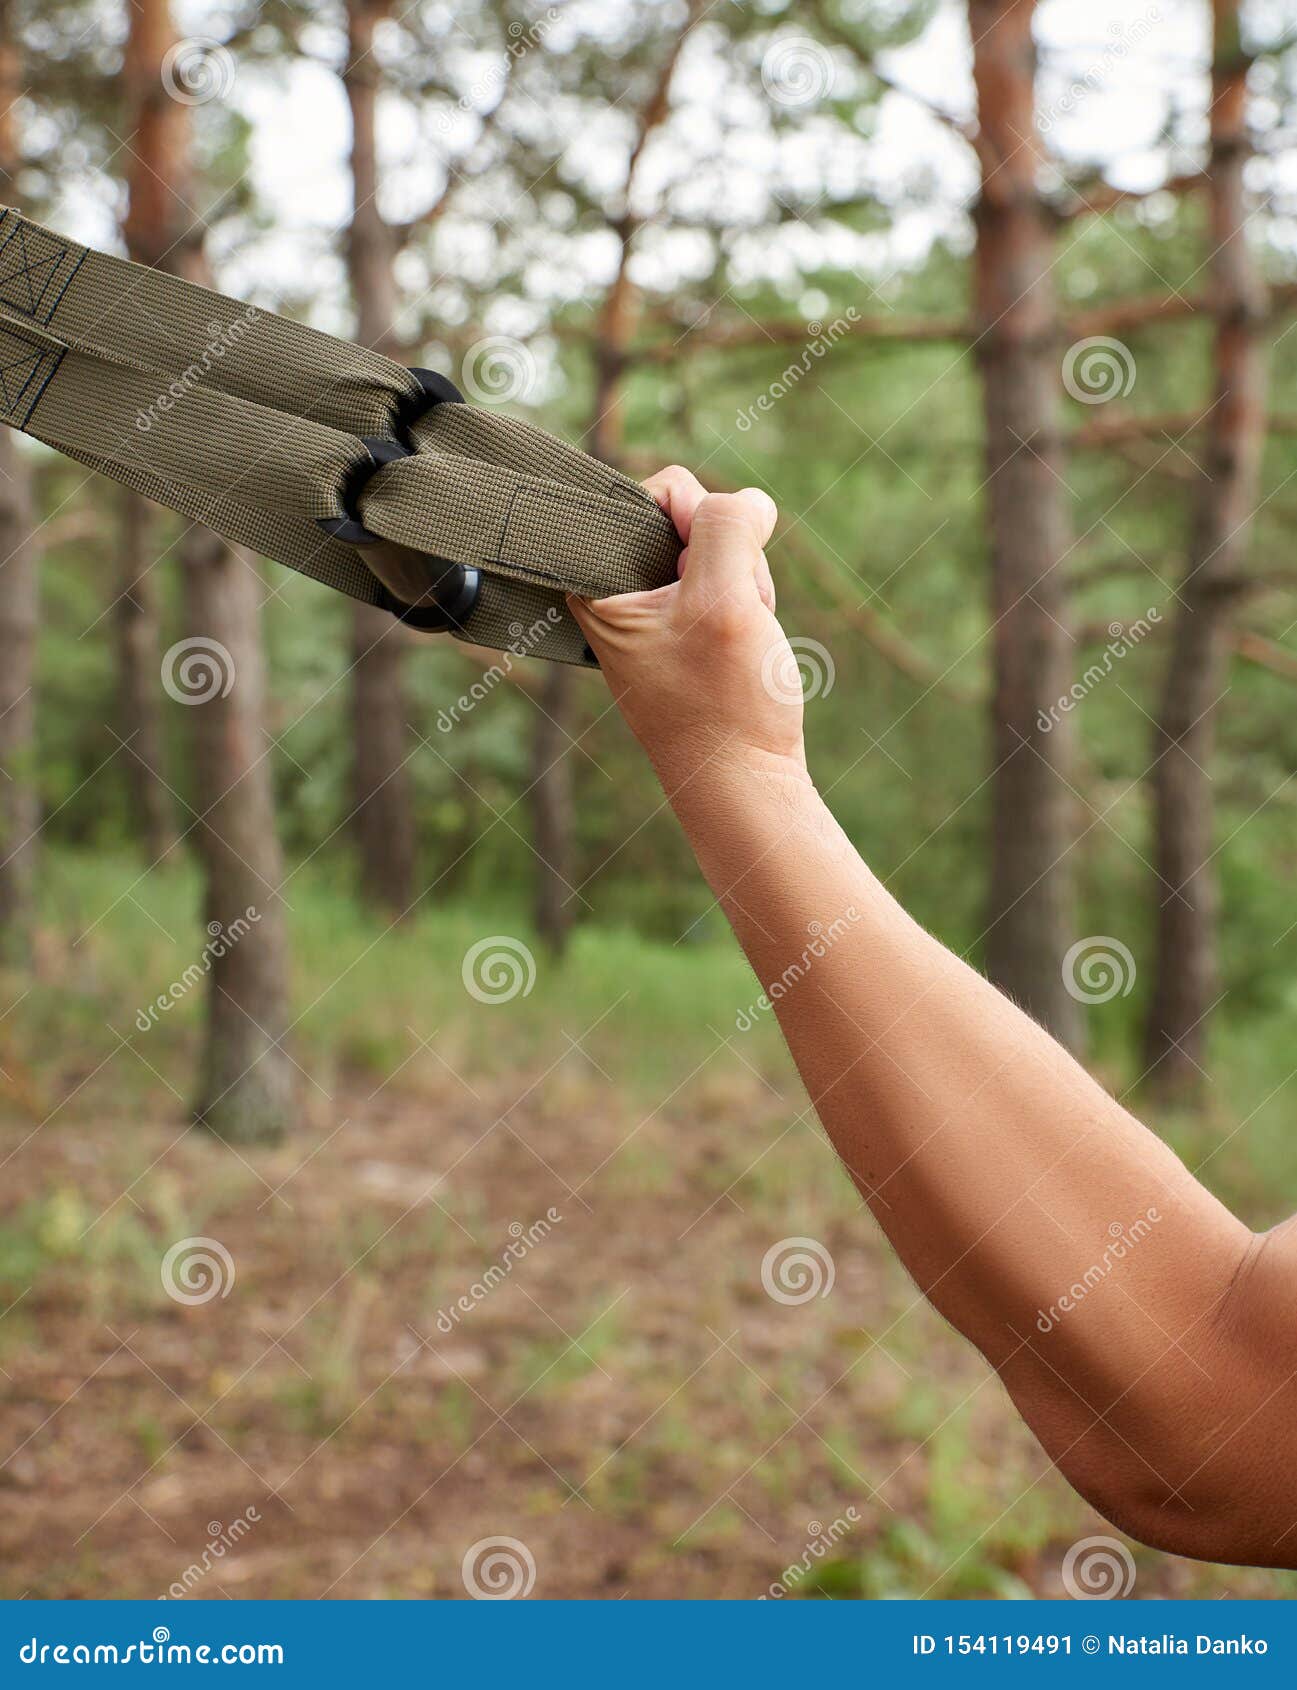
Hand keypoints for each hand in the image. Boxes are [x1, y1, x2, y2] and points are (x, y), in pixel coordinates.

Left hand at [568, 466, 807, 795]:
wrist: (746, 785)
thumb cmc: (725, 706)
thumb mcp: (724, 601)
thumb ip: (727, 528)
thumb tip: (749, 501)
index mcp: (595, 586)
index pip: (651, 495)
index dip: (697, 516)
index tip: (709, 571)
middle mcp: (615, 597)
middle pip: (687, 521)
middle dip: (729, 556)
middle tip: (732, 611)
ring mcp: (651, 616)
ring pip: (714, 554)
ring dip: (744, 582)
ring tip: (742, 633)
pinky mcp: (681, 633)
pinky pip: (723, 587)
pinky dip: (747, 605)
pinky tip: (748, 642)